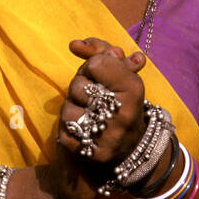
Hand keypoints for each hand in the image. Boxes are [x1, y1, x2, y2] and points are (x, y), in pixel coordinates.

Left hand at [49, 38, 146, 198]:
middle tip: (93, 96)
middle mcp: (123, 114)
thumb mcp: (119, 72)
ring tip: (87, 113)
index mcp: (134, 89)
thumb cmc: (121, 101)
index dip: (93, 67)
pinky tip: (83, 130)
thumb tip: (74, 45)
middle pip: (78, 85)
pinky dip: (69, 129)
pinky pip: (64, 132)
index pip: (97, 62)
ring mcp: (108, 136)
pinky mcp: (93, 154)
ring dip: (72, 108)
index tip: (101, 77)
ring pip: (67, 109)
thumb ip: (99, 52)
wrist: (131, 146)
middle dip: (80, 87)